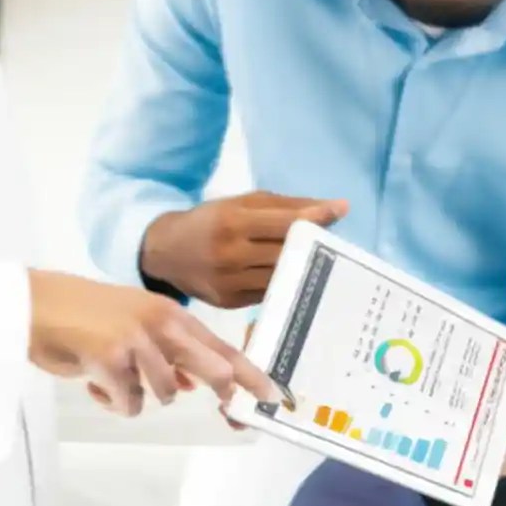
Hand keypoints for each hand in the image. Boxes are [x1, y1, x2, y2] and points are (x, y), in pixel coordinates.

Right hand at [28, 270, 278, 417]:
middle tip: (228, 403)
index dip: (250, 373)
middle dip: (223, 388)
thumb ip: (169, 353)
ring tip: (114, 377)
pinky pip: (128, 402)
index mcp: (173, 315)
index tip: (272, 392)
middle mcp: (163, 324)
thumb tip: (190, 386)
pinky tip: (95, 382)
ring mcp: (139, 340)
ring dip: (140, 394)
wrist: (39, 304)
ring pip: (166, 392)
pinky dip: (113, 401)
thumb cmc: (88, 316)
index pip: (223, 346)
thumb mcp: (138, 326)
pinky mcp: (112, 359)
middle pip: (212, 367)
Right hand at [140, 191, 348, 308]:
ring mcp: (230, 282)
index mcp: (232, 222)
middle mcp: (230, 254)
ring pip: (282, 275)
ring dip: (305, 267)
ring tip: (322, 260)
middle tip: (334, 241)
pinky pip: (270, 292)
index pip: (283, 222)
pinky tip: (300, 276)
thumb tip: (334, 208)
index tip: (340, 210)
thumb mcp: (241, 203)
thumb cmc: (211, 221)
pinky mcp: (231, 302)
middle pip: (286, 251)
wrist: (166, 251)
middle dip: (313, 245)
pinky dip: (287, 283)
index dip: (314, 217)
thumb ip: (286, 206)